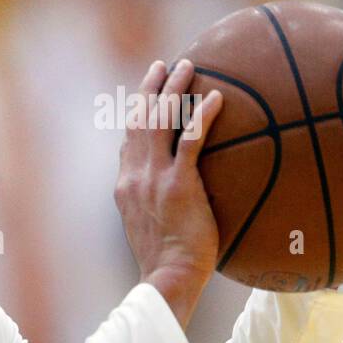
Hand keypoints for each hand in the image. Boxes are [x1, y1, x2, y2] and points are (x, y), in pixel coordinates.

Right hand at [114, 59, 223, 328]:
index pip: (128, 143)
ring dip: (172, 89)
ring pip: (160, 120)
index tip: (147, 98)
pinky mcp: (178, 183)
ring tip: (186, 66)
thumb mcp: (151, 233)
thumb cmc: (167, 265)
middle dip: (150, 88)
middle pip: (139, 120)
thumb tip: (177, 207)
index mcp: (126, 187)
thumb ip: (158, 210)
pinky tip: (216, 98)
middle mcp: (135, 176)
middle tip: (162, 65)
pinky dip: (201, 116)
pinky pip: (190, 139)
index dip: (137, 116)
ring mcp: (154, 178)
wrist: (168, 278)